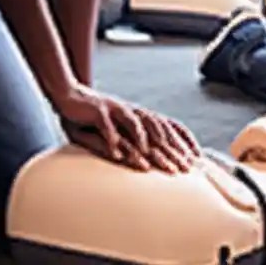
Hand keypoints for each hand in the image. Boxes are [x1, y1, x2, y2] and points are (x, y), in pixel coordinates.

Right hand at [54, 85, 197, 173]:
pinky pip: (107, 127)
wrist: (69, 95)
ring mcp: (117, 109)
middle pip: (157, 130)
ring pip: (136, 128)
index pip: (169, 125)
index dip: (184, 140)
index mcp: (140, 115)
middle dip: (170, 150)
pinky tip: (117, 155)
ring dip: (145, 148)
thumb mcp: (119, 127)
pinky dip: (112, 140)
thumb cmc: (94, 116)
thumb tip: (154, 156)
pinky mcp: (99, 109)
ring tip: (150, 166)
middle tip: (181, 169)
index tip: (197, 158)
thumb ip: (135, 139)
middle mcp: (133, 110)